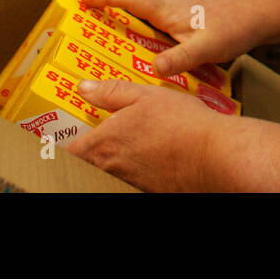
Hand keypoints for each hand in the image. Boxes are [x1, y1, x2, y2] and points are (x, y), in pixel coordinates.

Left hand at [62, 79, 231, 190]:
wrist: (216, 157)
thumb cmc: (181, 124)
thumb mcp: (144, 95)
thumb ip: (110, 92)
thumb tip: (83, 88)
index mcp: (104, 144)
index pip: (68, 151)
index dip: (63, 142)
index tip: (62, 132)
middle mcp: (112, 169)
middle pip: (89, 162)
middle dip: (92, 146)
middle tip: (100, 130)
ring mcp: (132, 182)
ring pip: (113, 169)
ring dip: (117, 155)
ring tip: (134, 136)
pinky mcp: (152, 189)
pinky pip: (135, 176)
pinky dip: (139, 164)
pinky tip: (156, 149)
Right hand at [80, 0, 263, 77]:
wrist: (257, 16)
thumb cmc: (233, 27)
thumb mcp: (206, 47)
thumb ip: (180, 58)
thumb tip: (153, 70)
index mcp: (167, 11)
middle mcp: (169, 9)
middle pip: (132, 4)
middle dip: (107, 6)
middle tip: (84, 14)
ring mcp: (178, 15)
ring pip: (144, 15)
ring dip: (124, 20)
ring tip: (105, 36)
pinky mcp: (186, 24)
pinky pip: (156, 25)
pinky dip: (143, 32)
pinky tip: (144, 51)